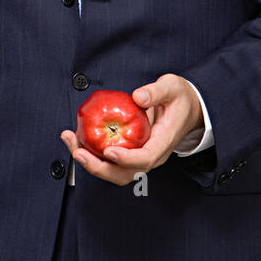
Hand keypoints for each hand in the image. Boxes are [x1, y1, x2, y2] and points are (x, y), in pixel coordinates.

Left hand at [61, 73, 203, 185]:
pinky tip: (77, 140)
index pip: (146, 158)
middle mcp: (152, 156)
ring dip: (91, 163)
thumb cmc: (180, 99)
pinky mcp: (131, 154)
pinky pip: (111, 162)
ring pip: (115, 172)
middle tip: (77, 152)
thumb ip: (156, 91)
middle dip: (99, 167)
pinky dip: (92, 155)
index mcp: (164, 142)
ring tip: (71, 144)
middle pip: (125, 173)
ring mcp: (141, 157)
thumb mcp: (173, 87)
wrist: (188, 109)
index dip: (126, 158)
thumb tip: (138, 97)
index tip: (108, 150)